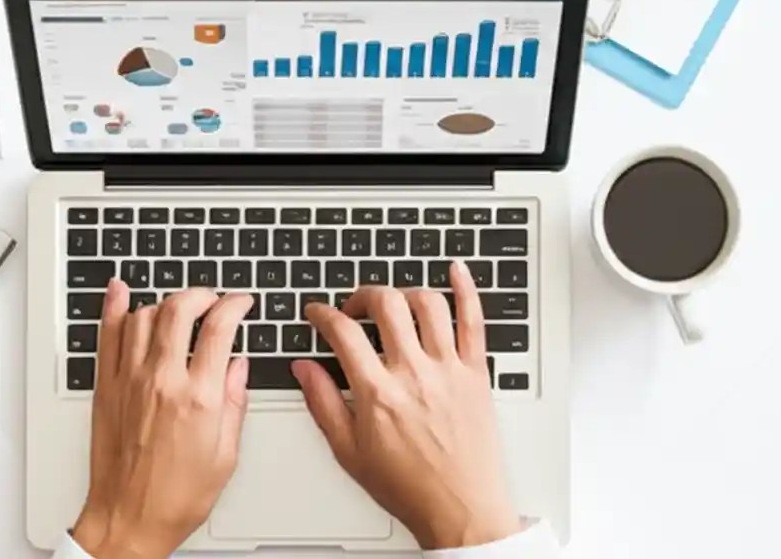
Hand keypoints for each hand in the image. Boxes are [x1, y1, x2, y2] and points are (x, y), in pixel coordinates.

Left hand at [72, 281, 251, 558]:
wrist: (128, 520)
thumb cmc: (175, 498)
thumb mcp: (225, 455)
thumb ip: (234, 402)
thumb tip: (238, 367)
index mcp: (198, 399)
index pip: (219, 328)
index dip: (234, 305)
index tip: (240, 302)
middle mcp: (162, 382)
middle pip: (179, 309)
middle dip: (201, 294)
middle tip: (212, 299)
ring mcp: (129, 381)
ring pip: (144, 316)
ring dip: (165, 303)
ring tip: (178, 309)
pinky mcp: (105, 388)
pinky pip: (107, 335)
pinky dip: (113, 307)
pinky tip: (120, 292)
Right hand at [294, 260, 521, 549]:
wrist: (461, 510)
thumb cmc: (409, 487)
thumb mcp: (349, 451)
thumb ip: (323, 403)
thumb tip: (304, 369)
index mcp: (378, 393)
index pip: (343, 332)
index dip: (323, 314)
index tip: (317, 313)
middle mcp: (414, 373)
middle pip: (385, 305)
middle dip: (362, 296)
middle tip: (355, 308)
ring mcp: (449, 369)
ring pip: (427, 304)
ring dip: (404, 293)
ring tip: (394, 304)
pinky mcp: (476, 373)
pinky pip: (475, 321)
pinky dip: (467, 290)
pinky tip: (457, 271)